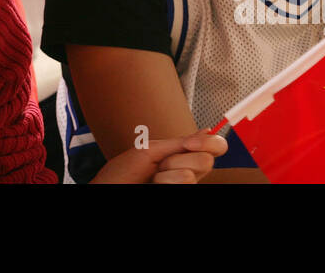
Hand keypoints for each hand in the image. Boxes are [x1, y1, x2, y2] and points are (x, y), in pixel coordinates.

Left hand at [90, 128, 227, 183]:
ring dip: (167, 172)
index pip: (215, 147)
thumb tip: (208, 130)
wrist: (110, 188)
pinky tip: (155, 184)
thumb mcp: (152, 150)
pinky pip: (186, 182)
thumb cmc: (124, 172)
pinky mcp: (181, 193)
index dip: (210, 142)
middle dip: (178, 158)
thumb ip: (180, 142)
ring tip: (153, 176)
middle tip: (160, 164)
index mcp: (184, 156)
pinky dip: (167, 180)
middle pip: (207, 160)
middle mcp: (189, 171)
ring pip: (191, 174)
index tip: (190, 143)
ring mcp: (184, 185)